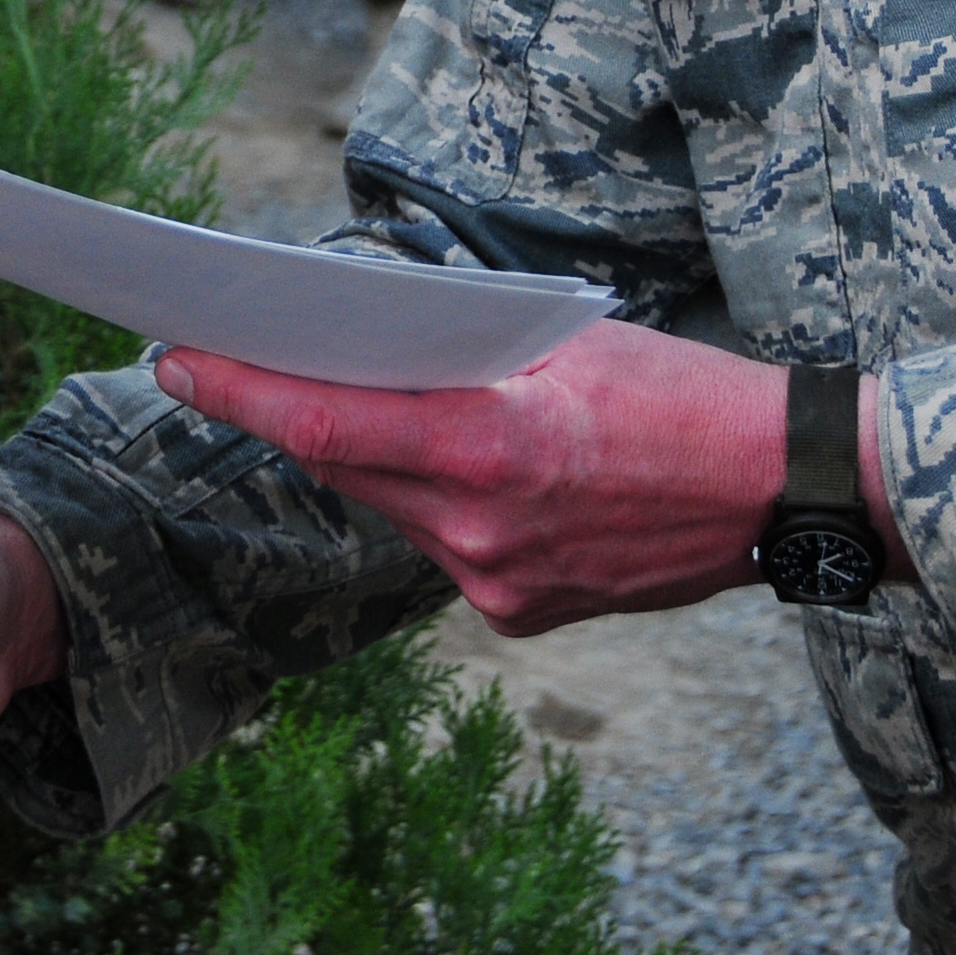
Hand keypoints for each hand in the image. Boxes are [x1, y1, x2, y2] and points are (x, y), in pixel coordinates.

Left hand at [148, 322, 877, 635]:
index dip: (239, 391)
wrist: (780, 490)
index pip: (326, 423)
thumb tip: (373, 339)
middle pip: (347, 466)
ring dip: (373, 457)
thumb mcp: (567, 341)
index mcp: (490, 446)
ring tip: (369, 399)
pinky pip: (442, 546)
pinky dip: (439, 501)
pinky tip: (474, 466)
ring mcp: (497, 582)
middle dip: (293, 412)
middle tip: (238, 359)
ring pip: (391, 508)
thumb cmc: (682, 394)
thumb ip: (464, 350)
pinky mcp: (518, 614)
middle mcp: (480, 528)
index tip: (175, 357)